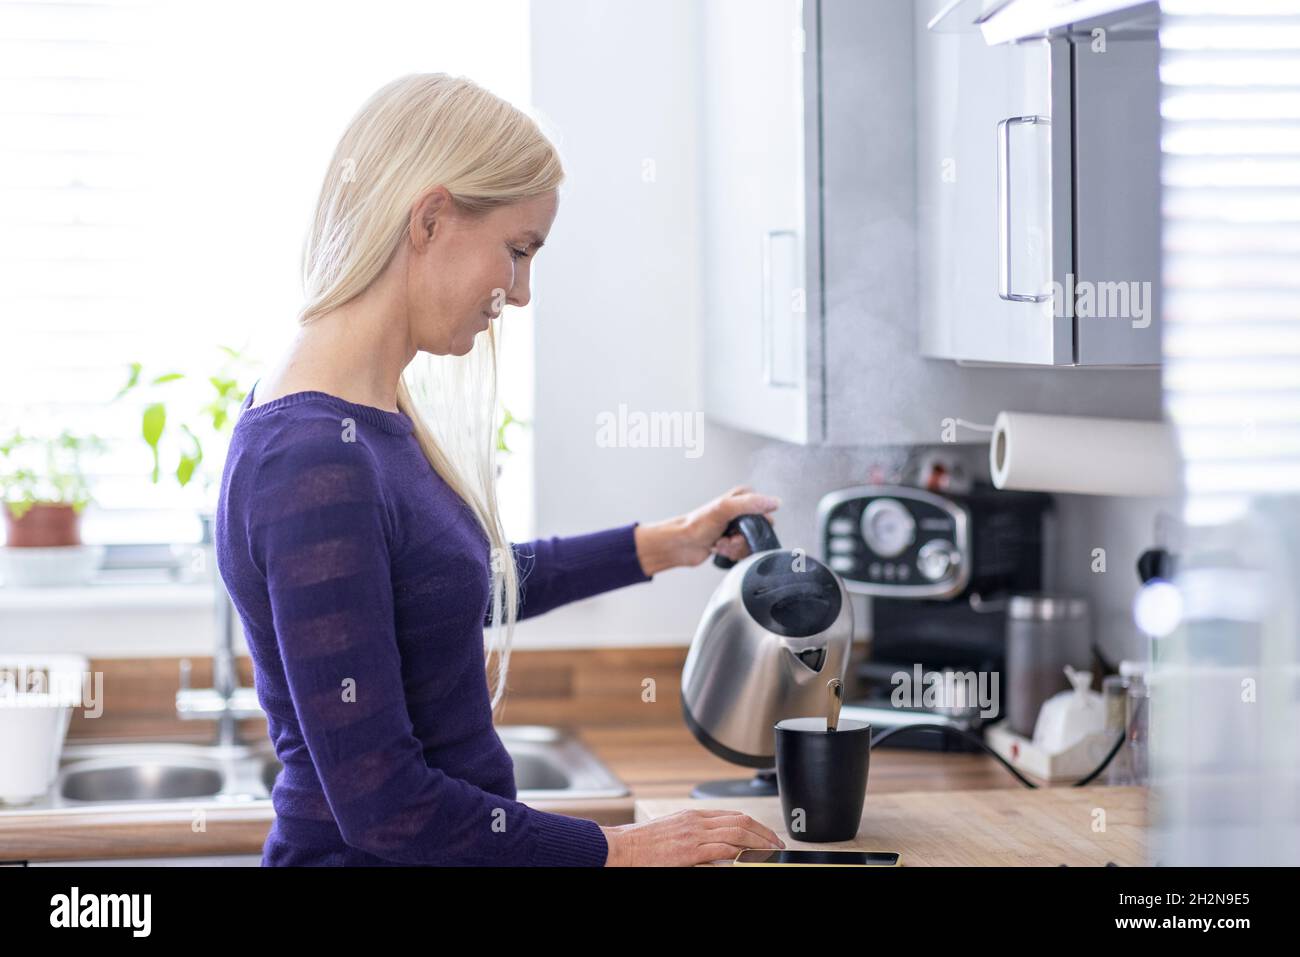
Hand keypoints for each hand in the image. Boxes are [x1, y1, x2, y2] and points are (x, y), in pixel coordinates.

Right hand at [600, 809, 786, 865]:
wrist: (622, 847)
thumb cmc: (642, 843)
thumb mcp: (673, 831)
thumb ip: (696, 834)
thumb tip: (718, 846)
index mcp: (692, 816)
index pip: (732, 815)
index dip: (753, 824)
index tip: (765, 833)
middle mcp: (696, 821)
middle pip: (740, 820)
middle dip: (762, 831)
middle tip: (776, 842)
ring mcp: (694, 834)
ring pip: (736, 831)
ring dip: (758, 840)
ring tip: (771, 849)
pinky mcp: (689, 850)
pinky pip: (722, 848)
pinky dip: (739, 851)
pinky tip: (749, 856)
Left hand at [633, 485, 781, 575]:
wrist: (680, 544)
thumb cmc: (696, 524)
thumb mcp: (724, 509)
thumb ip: (750, 504)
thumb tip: (775, 502)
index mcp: (742, 497)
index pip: (765, 513)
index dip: (755, 526)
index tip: (740, 528)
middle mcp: (741, 511)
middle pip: (758, 532)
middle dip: (743, 540)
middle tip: (728, 538)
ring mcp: (736, 527)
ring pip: (750, 544)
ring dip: (735, 548)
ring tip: (720, 543)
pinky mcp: (732, 541)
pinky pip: (743, 552)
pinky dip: (731, 553)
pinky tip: (718, 548)